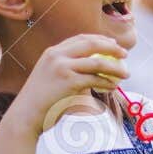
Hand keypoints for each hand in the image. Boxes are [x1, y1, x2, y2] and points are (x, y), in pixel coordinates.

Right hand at [9, 35, 128, 137]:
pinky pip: (95, 79)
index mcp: (53, 52)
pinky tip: (113, 86)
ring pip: (97, 62)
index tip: (113, 43)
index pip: (81, 38)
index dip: (100, 39)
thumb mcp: (52, 77)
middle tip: (125, 55)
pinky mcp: (69, 81)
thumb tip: (97, 70)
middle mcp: (57, 55)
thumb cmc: (43, 101)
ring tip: (126, 74)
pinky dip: (107, 82)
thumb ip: (70, 69)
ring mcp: (62, 67)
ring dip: (115, 68)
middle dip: (111, 47)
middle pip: (91, 44)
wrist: (26, 115)